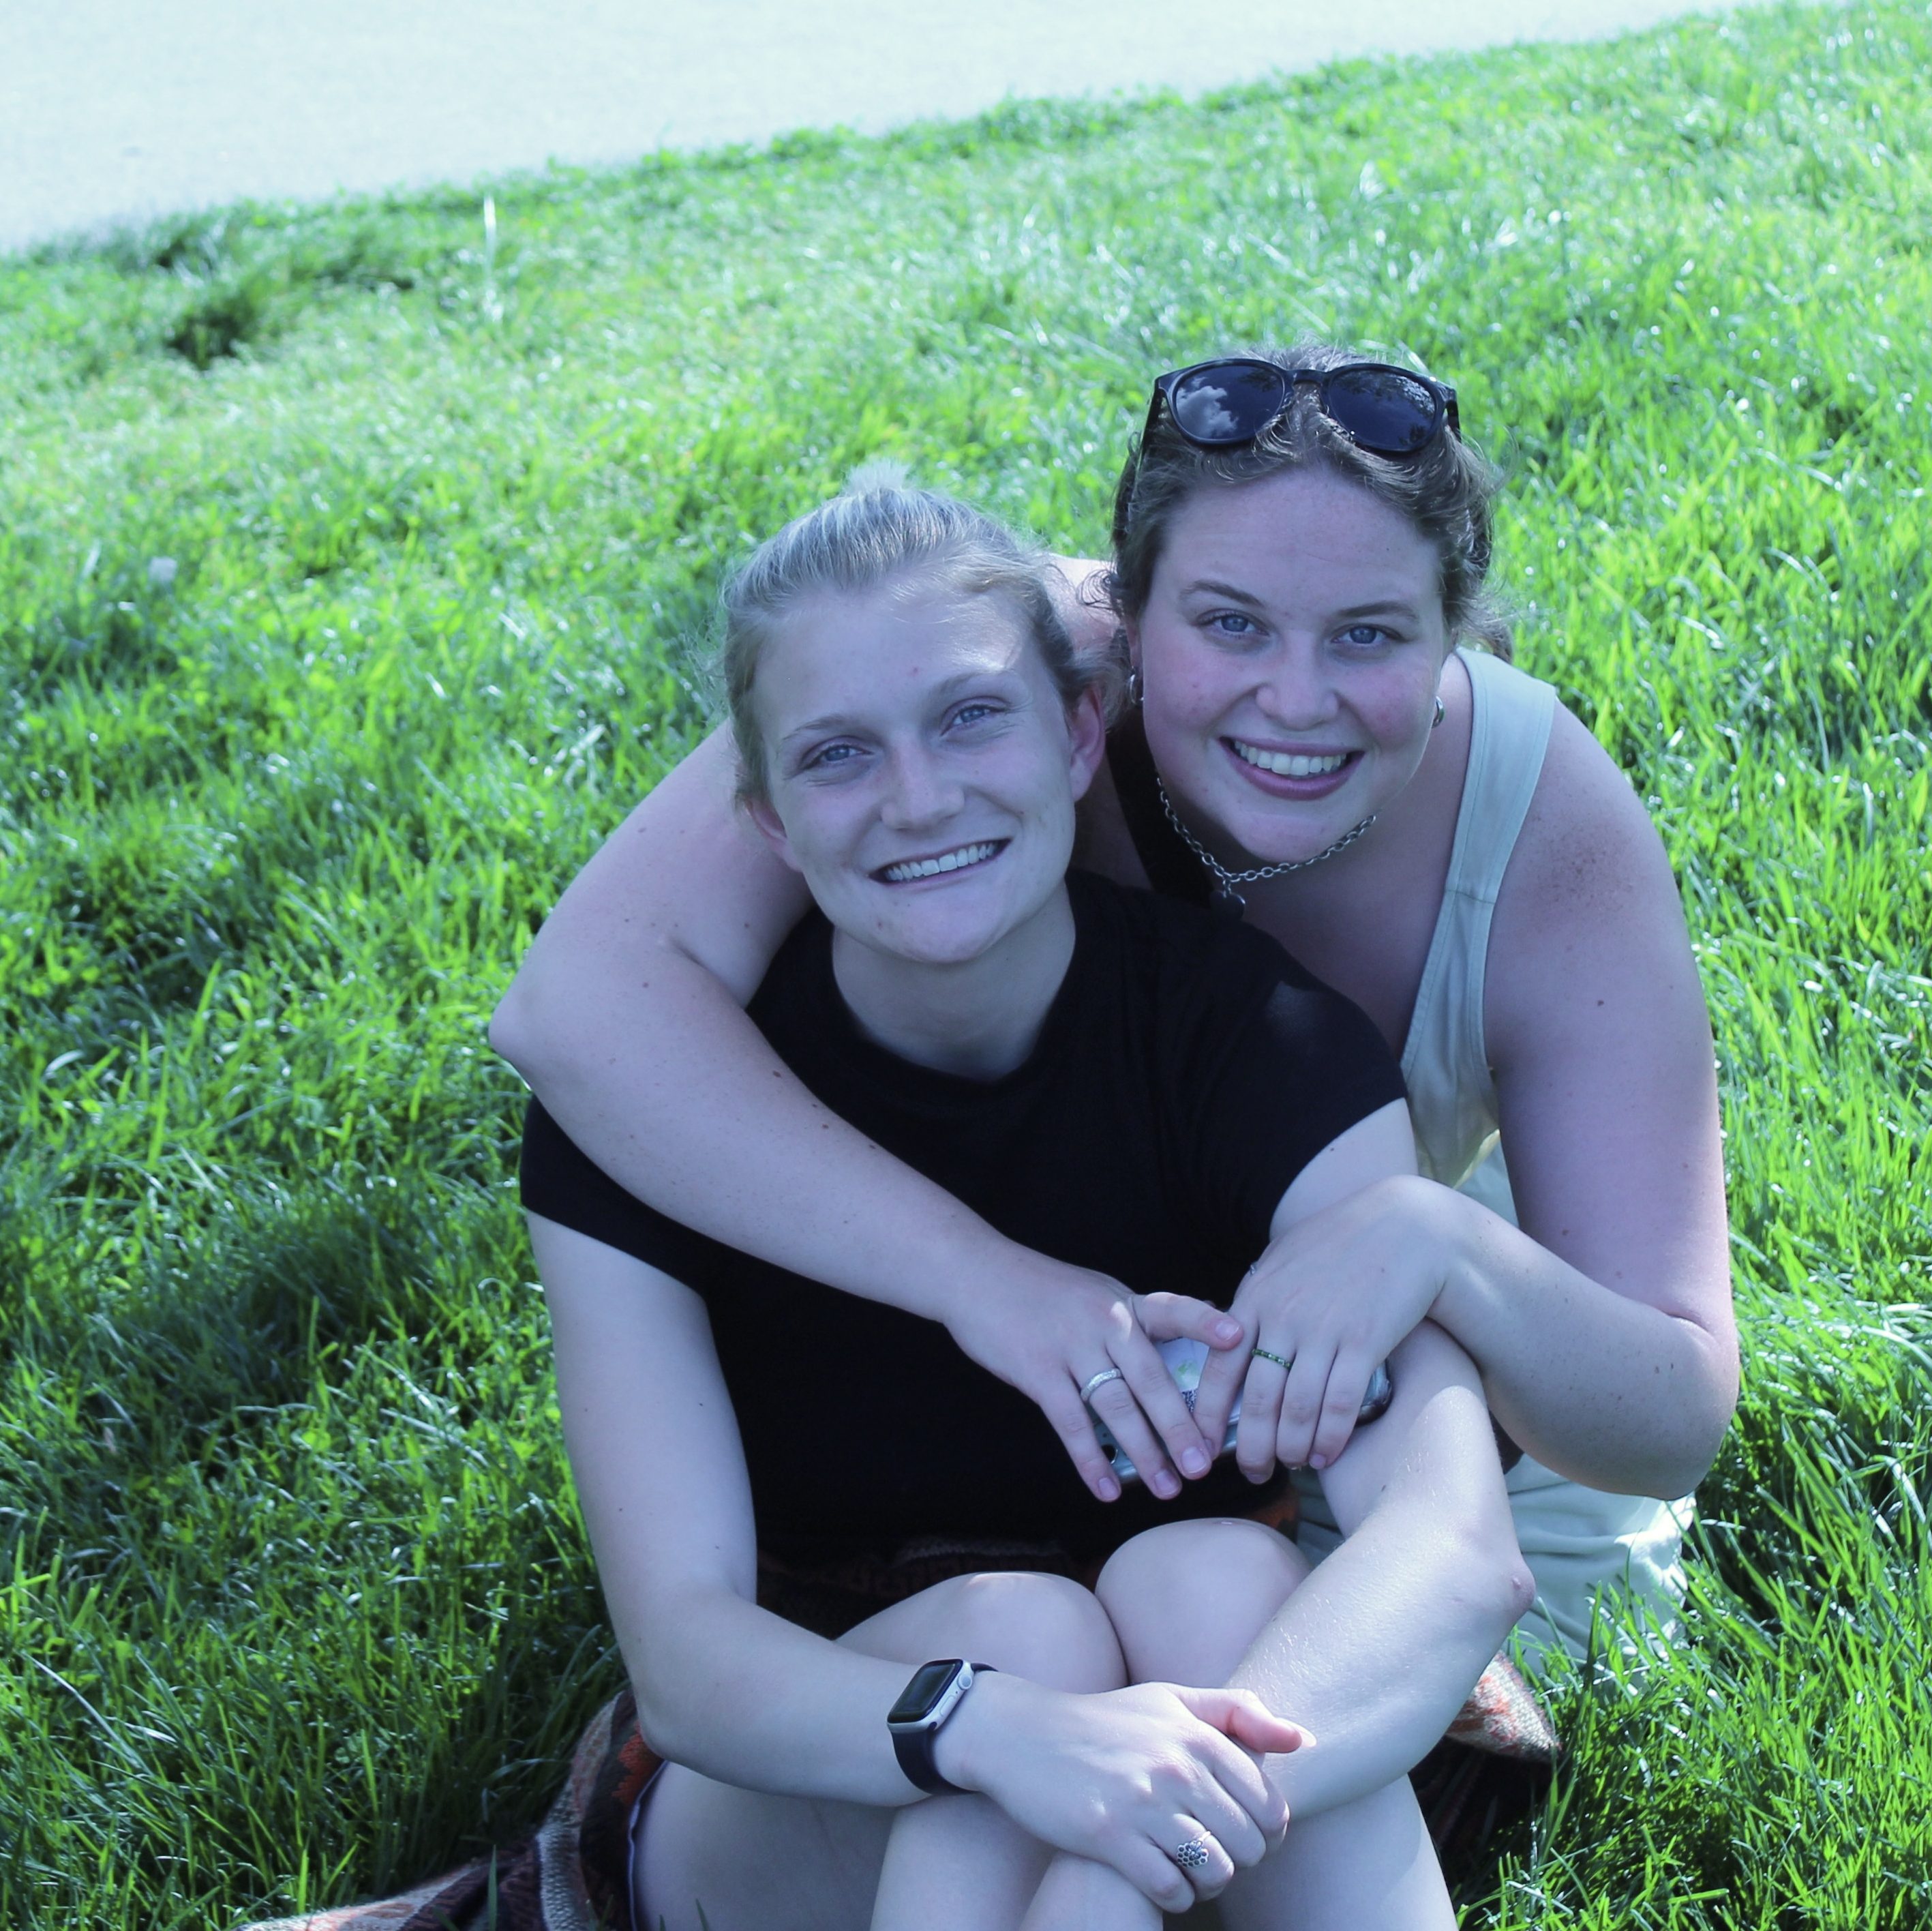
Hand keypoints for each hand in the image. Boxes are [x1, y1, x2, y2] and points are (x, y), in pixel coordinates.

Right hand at [939, 1675, 1309, 1913]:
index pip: (1268, 1804)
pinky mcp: (1108, 1836)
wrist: (1022, 1736)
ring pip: (1215, 1870)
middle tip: (1214, 1852)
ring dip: (1208, 1881)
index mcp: (1195, 1734)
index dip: (1266, 1831)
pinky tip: (1162, 1880)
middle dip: (1239, 1859)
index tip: (1244, 1833)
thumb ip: (1237, 1713)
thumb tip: (1303, 1740)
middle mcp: (1175, 1766)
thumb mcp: (1169, 1699)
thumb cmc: (1104, 1720)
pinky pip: (1170, 1889)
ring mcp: (1141, 1803)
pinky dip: (1175, 1895)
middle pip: (1248, 1844)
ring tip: (1190, 1868)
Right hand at [942, 1258, 1244, 1501]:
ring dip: (1143, 1451)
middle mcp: (1103, 1320)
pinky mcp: (1037, 1369)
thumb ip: (1133, 1321)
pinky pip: (1070, 1422)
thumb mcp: (1094, 1293)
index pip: (1172, 1309)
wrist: (974, 1273)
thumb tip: (1184, 1346)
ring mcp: (1070, 1344)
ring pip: (1116, 1406)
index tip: (1240, 1338)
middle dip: (1181, 1425)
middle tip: (1203, 1465)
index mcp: (1122, 1302)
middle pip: (1151, 1377)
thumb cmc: (1039, 1289)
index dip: (1206, 1322)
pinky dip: (1090, 1459)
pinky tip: (1106, 1488)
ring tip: (1166, 1487)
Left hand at [1192, 1175, 1452, 1477]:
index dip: (1209, 1415)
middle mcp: (1284, 1317)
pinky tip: (1326, 1455)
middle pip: (1257, 1400)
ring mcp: (1324, 1330)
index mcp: (1255, 1298)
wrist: (1403, 1225)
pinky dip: (1330, 1437)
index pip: (1220, 1369)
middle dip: (1251, 1447)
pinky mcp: (1365, 1342)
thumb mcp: (1283, 1262)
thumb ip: (1256, 1301)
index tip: (1203, 1446)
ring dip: (1290, 1448)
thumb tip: (1232, 1338)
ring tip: (1290, 1465)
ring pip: (1296, 1409)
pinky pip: (1340, 1403)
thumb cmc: (1338, 1243)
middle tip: (1251, 1473)